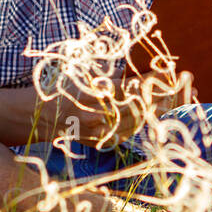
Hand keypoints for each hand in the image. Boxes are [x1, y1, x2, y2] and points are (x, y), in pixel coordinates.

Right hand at [38, 68, 192, 149]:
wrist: (35, 115)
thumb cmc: (57, 89)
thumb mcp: (80, 76)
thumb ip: (108, 80)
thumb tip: (134, 77)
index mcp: (93, 95)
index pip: (131, 88)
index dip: (151, 79)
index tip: (167, 69)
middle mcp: (97, 116)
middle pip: (138, 108)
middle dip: (160, 95)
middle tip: (176, 83)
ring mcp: (97, 132)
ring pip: (135, 124)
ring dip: (154, 111)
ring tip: (169, 97)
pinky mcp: (97, 141)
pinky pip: (124, 135)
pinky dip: (139, 124)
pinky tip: (150, 115)